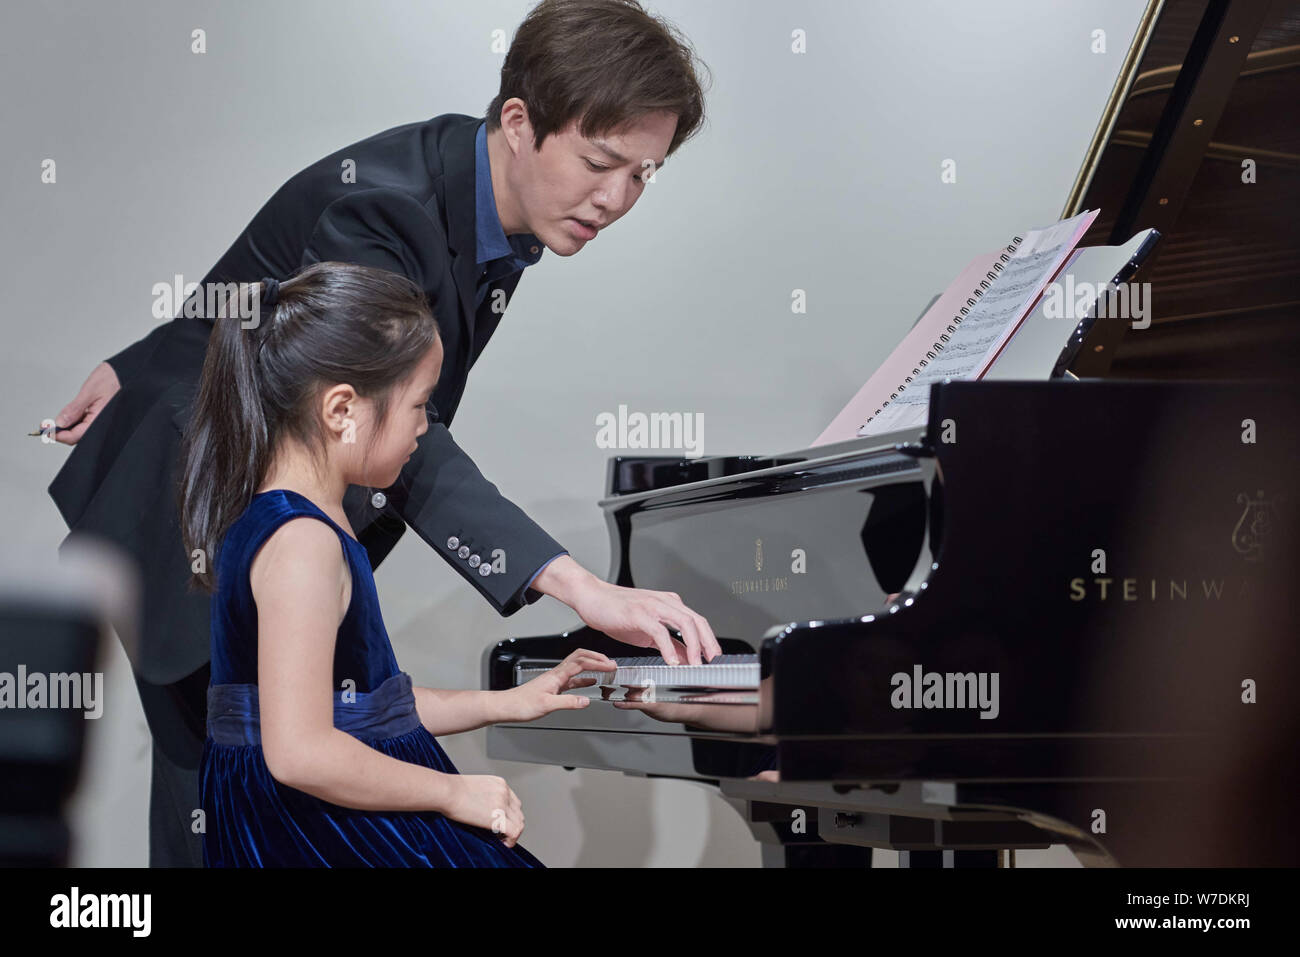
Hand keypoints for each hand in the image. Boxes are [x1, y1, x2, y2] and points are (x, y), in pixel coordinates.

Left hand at [50, 361, 119, 443]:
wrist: (130, 372)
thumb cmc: (114, 378)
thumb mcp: (90, 391)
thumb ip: (74, 409)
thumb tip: (60, 422)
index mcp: (101, 420)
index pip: (75, 436)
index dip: (59, 435)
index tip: (46, 430)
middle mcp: (103, 423)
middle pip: (78, 436)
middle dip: (62, 432)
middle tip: (48, 425)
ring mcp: (103, 421)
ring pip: (82, 431)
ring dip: (70, 426)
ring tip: (61, 417)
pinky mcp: (102, 416)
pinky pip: (88, 424)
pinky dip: (77, 421)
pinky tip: (74, 414)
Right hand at [440, 773, 524, 846]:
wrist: (446, 791)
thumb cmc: (450, 790)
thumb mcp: (474, 787)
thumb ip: (483, 796)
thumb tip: (480, 809)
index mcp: (499, 783)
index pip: (513, 801)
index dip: (509, 815)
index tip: (502, 823)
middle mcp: (504, 792)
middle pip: (518, 812)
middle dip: (512, 824)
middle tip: (502, 834)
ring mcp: (503, 804)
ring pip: (519, 823)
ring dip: (513, 833)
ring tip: (501, 839)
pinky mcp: (498, 817)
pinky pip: (515, 832)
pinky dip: (511, 840)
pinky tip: (502, 843)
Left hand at [499, 649, 616, 721]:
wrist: (507, 706)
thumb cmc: (521, 704)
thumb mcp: (547, 705)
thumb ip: (568, 702)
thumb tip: (586, 700)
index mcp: (556, 675)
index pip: (581, 663)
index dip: (597, 662)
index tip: (610, 666)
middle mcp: (556, 674)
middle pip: (580, 658)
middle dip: (596, 657)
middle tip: (610, 662)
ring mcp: (555, 679)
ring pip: (577, 666)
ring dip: (592, 665)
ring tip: (604, 668)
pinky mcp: (554, 687)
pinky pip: (573, 679)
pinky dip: (584, 678)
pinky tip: (590, 682)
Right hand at [528, 556, 721, 663]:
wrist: (591, 597)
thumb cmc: (616, 613)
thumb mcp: (647, 631)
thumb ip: (668, 643)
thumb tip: (684, 659)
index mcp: (670, 605)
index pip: (698, 622)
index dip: (709, 640)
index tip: (715, 659)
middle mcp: (666, 602)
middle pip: (697, 621)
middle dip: (708, 643)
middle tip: (714, 663)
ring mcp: (653, 606)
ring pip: (684, 623)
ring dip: (693, 646)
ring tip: (696, 665)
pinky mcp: (639, 613)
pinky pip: (659, 631)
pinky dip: (668, 648)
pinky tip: (671, 662)